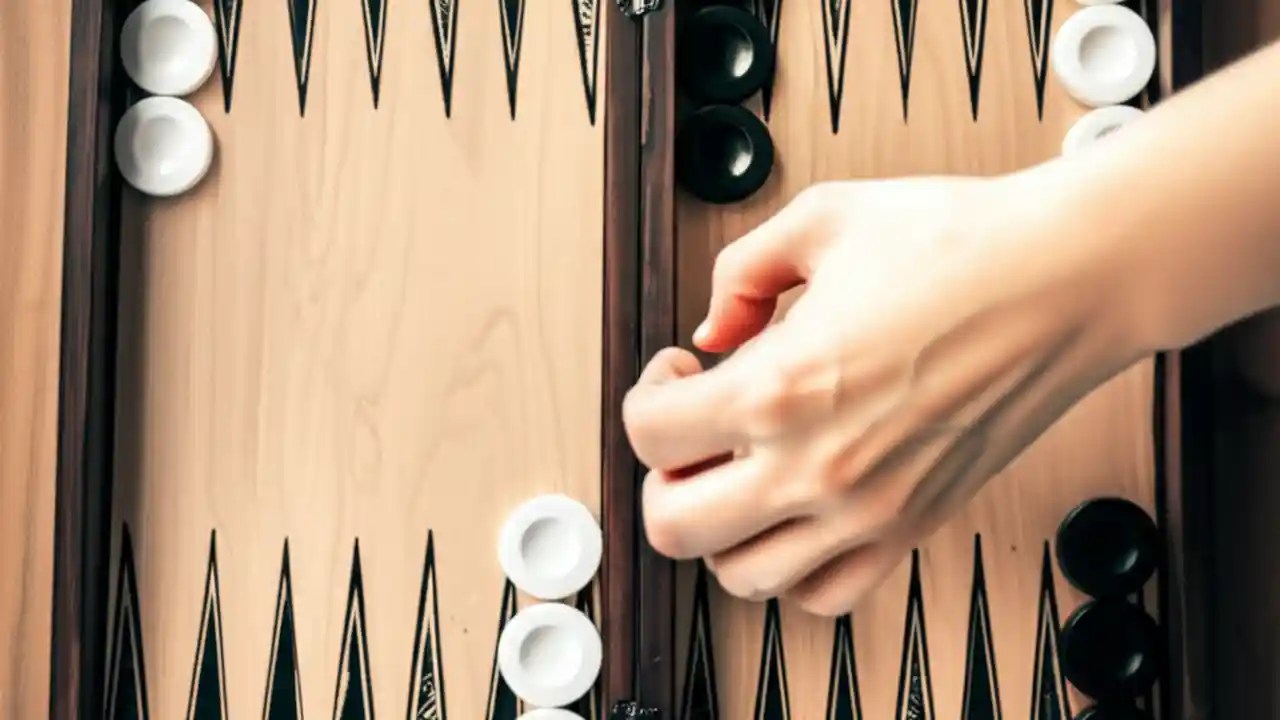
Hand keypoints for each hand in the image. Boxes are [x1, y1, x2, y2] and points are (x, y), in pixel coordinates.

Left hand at [623, 171, 1145, 615]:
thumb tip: (712, 327)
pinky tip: (795, 510)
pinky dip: (789, 566)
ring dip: (718, 526)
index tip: (680, 371)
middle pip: (673, 524)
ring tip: (741, 471)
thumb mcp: (822, 219)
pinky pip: (823, 595)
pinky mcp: (912, 527)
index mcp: (781, 386)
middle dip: (662, 474)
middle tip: (692, 432)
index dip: (648, 392)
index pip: (649, 431)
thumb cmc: (963, 243)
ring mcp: (867, 511)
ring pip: (740, 576)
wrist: (1066, 278)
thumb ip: (740, 272)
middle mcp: (817, 466)